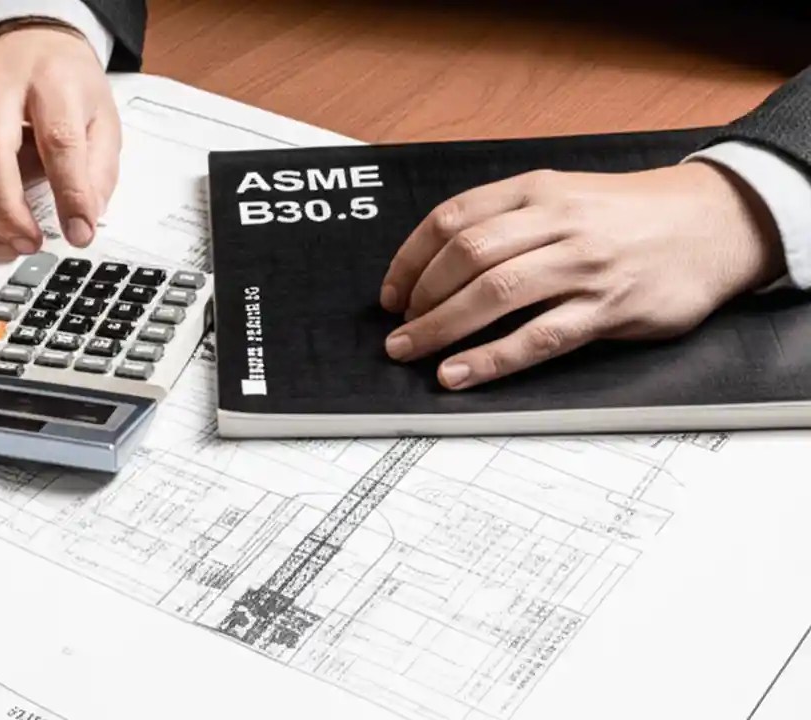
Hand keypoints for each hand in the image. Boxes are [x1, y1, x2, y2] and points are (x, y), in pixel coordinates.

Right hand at [0, 22, 118, 253]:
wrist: (33, 42)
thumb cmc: (66, 85)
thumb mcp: (103, 120)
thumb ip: (99, 170)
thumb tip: (84, 220)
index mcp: (52, 82)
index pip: (59, 139)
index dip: (70, 193)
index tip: (78, 232)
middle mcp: (0, 85)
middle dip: (6, 207)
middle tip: (25, 241)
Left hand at [379, 163, 783, 389]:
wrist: (715, 221)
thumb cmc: (628, 215)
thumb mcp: (565, 194)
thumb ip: (508, 218)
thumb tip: (437, 261)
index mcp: (537, 190)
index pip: (452, 218)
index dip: (409, 259)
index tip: (390, 291)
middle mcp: (557, 222)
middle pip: (466, 255)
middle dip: (419, 296)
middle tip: (397, 329)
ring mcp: (582, 265)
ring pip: (494, 294)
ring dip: (441, 328)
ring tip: (410, 351)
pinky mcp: (607, 308)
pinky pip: (537, 337)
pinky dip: (490, 359)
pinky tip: (459, 373)